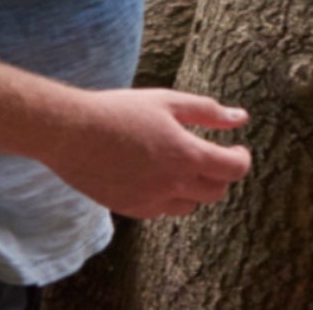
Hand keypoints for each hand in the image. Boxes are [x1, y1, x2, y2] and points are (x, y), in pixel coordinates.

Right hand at [37, 88, 252, 219]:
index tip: (236, 149)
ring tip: (180, 165)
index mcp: (186, 155)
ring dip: (194, 188)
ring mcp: (151, 201)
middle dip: (219, 174)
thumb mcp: (168, 101)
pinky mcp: (131, 209)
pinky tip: (154, 175)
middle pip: (216, 192)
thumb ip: (208, 111)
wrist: (72, 133)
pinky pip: (162, 210)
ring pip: (190, 205)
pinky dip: (167, 197)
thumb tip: (241, 117)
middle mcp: (172, 184)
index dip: (241, 159)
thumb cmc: (120, 111)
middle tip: (211, 156)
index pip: (233, 170)